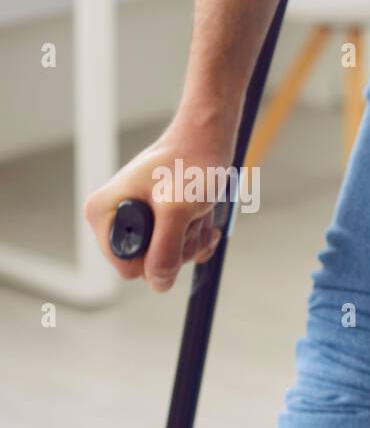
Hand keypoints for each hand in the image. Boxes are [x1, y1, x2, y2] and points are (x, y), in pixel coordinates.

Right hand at [83, 121, 235, 291]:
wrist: (208, 142)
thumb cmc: (190, 165)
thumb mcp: (177, 209)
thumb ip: (165, 250)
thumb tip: (158, 285)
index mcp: (103, 214)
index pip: (128, 268)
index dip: (157, 257)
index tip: (173, 226)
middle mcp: (116, 221)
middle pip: (150, 267)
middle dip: (179, 247)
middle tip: (189, 215)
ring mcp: (139, 224)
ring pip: (171, 260)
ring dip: (193, 238)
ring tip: (196, 208)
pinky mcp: (160, 226)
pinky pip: (182, 251)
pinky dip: (199, 237)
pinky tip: (203, 215)